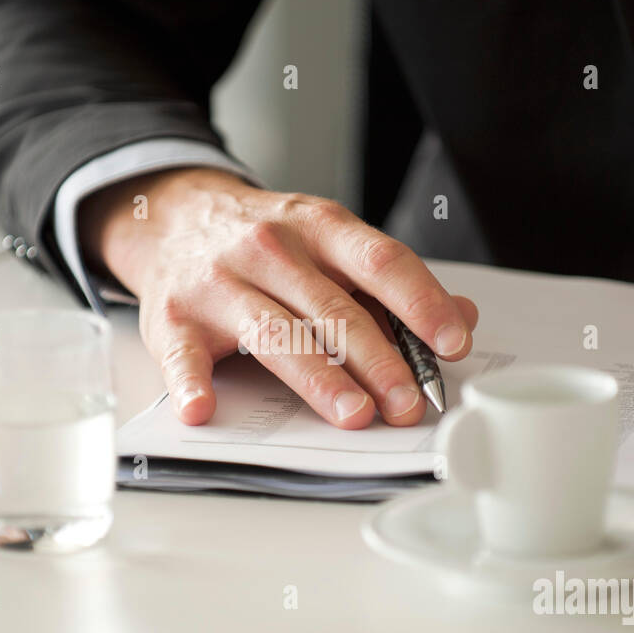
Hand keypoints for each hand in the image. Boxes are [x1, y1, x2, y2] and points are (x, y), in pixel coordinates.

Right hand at [79, 167, 478, 427]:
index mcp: (317, 226)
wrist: (172, 218)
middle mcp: (269, 247)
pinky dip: (192, 383)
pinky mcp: (173, 317)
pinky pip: (183, 355)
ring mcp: (218, 281)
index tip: (453, 344)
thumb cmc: (264, 243)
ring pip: (276, 333)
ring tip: (353, 414)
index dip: (421, 303)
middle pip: (332, 308)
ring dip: (318, 377)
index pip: (380, 261)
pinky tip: (204, 410)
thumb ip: (389, 284)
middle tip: (408, 404)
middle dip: (378, 360)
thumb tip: (461, 316)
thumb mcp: (328, 243)